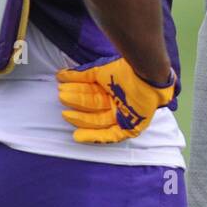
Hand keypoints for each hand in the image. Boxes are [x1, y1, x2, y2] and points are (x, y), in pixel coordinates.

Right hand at [56, 56, 175, 143]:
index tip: (62, 88)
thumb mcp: (99, 71)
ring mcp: (125, 115)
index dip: (76, 92)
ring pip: (99, 121)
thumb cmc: (126, 70)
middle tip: (62, 98)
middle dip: (77, 104)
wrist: (145, 75)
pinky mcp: (131, 127)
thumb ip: (80, 75)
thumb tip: (60, 75)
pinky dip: (95, 136)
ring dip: (81, 119)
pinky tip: (78, 135)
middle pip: (93, 107)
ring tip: (66, 114)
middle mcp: (118, 102)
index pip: (91, 94)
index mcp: (114, 89)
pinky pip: (111, 135)